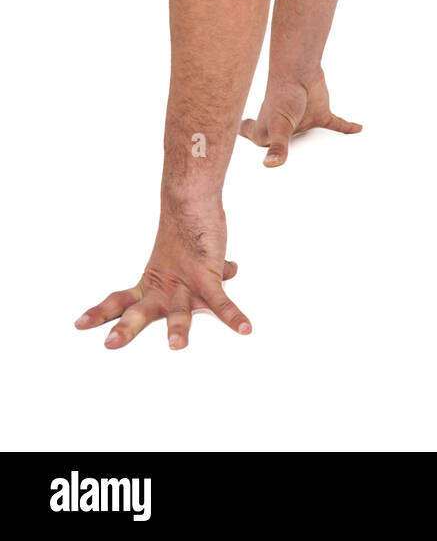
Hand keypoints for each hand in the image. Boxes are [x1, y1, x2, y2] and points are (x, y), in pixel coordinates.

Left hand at [75, 205, 249, 349]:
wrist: (192, 201)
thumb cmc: (190, 227)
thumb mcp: (191, 256)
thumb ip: (206, 272)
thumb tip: (229, 271)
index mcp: (153, 281)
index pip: (120, 299)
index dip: (101, 312)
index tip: (80, 325)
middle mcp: (164, 285)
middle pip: (140, 310)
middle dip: (126, 328)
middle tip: (110, 344)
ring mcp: (185, 283)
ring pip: (177, 310)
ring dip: (177, 328)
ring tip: (176, 346)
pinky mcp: (208, 277)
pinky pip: (222, 301)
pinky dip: (234, 315)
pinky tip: (245, 328)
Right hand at [240, 69, 360, 166]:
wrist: (299, 72)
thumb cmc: (282, 96)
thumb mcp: (278, 126)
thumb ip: (278, 147)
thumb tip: (270, 165)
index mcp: (267, 133)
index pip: (257, 142)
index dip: (255, 147)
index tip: (259, 161)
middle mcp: (284, 128)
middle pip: (284, 145)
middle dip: (289, 155)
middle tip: (298, 173)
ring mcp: (303, 121)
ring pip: (310, 138)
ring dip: (319, 146)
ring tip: (327, 162)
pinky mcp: (321, 114)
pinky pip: (336, 124)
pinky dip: (348, 127)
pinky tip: (357, 129)